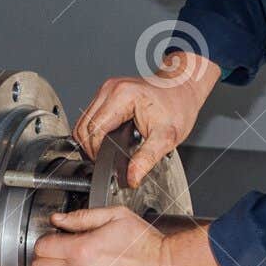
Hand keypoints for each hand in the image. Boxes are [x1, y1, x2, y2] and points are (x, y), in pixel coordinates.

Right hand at [75, 51, 220, 186]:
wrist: (183, 88)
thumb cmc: (178, 107)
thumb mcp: (166, 137)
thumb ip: (146, 159)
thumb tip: (131, 178)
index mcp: (122, 96)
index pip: (93, 131)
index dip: (96, 152)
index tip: (106, 165)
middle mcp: (110, 89)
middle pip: (83, 127)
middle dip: (90, 149)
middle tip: (107, 162)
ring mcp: (106, 89)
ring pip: (83, 122)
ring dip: (90, 140)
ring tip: (108, 152)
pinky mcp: (106, 93)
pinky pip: (90, 116)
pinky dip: (94, 132)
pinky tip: (109, 140)